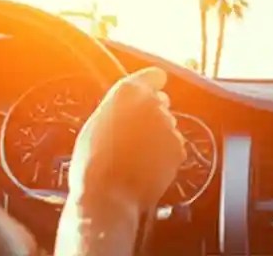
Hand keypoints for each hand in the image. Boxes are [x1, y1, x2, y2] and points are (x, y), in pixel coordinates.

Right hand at [67, 67, 185, 209]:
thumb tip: (127, 107)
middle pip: (160, 102)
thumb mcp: (95, 125)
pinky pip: (174, 147)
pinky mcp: (179, 148)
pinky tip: (147, 166)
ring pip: (167, 125)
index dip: (152, 83)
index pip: (153, 75)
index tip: (153, 87)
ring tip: (137, 156)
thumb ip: (117, 108)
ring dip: (158, 135)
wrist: (108, 196)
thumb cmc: (93, 164)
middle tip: (135, 133)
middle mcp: (152, 103)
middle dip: (152, 114)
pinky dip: (166, 155)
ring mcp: (168, 126)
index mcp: (127, 92)